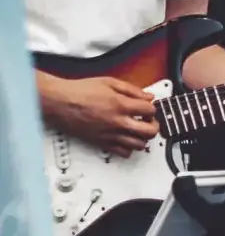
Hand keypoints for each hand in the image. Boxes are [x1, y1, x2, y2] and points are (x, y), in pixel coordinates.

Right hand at [41, 74, 159, 153]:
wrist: (58, 102)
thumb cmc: (78, 91)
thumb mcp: (108, 82)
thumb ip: (132, 90)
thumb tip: (148, 96)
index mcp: (121, 105)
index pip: (151, 110)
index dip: (152, 108)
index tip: (148, 107)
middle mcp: (118, 122)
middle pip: (150, 131)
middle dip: (154, 126)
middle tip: (149, 121)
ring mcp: (110, 134)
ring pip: (139, 145)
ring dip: (143, 138)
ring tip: (138, 131)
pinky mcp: (101, 143)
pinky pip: (123, 152)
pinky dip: (129, 148)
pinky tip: (126, 140)